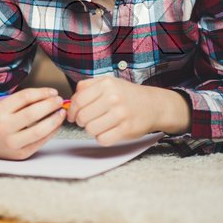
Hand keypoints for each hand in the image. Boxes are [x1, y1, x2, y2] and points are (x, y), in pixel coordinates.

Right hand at [0, 87, 65, 159]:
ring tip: (61, 113)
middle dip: (50, 105)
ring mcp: (12, 143)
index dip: (42, 93)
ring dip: (54, 120)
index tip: (53, 91)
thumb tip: (49, 96)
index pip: (24, 97)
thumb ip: (23, 101)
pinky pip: (40, 142)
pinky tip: (56, 125)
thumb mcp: (3, 106)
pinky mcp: (20, 154)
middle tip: (59, 100)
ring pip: (39, 130)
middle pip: (32, 113)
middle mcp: (3, 127)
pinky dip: (52, 132)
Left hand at [68, 77, 189, 145]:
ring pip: (90, 129)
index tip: (72, 115)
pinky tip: (106, 131)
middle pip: (82, 117)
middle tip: (86, 121)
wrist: (153, 105)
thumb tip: (69, 101)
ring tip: (98, 125)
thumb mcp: (107, 82)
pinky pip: (102, 140)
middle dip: (80, 121)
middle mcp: (113, 98)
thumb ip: (86, 87)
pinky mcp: (126, 130)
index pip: (78, 101)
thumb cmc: (126, 94)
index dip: (71, 111)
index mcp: (106, 85)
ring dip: (91, 130)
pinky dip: (101, 138)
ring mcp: (121, 114)